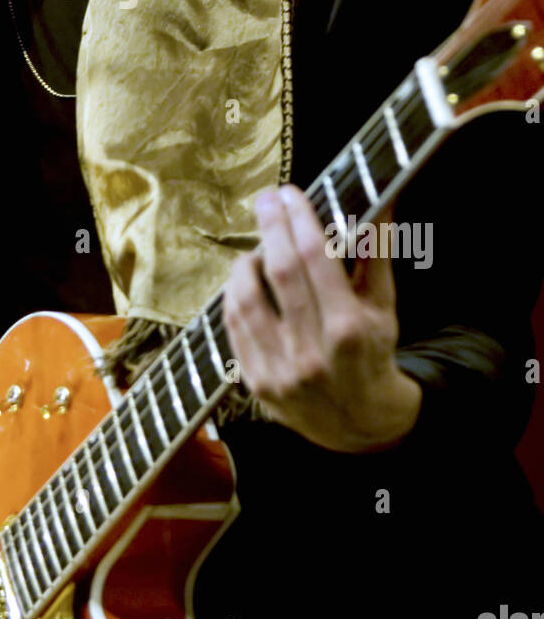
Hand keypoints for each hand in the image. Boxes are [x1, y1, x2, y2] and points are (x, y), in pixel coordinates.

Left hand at [222, 185, 422, 451]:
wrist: (361, 425)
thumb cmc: (372, 354)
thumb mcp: (383, 308)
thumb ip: (376, 255)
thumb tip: (380, 203)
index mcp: (349, 329)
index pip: (315, 258)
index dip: (299, 219)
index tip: (290, 194)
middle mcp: (313, 351)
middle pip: (279, 272)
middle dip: (271, 227)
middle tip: (266, 200)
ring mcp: (280, 370)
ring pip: (246, 299)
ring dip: (245, 264)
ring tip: (255, 248)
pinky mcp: (256, 384)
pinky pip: (234, 327)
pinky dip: (235, 296)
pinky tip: (244, 281)